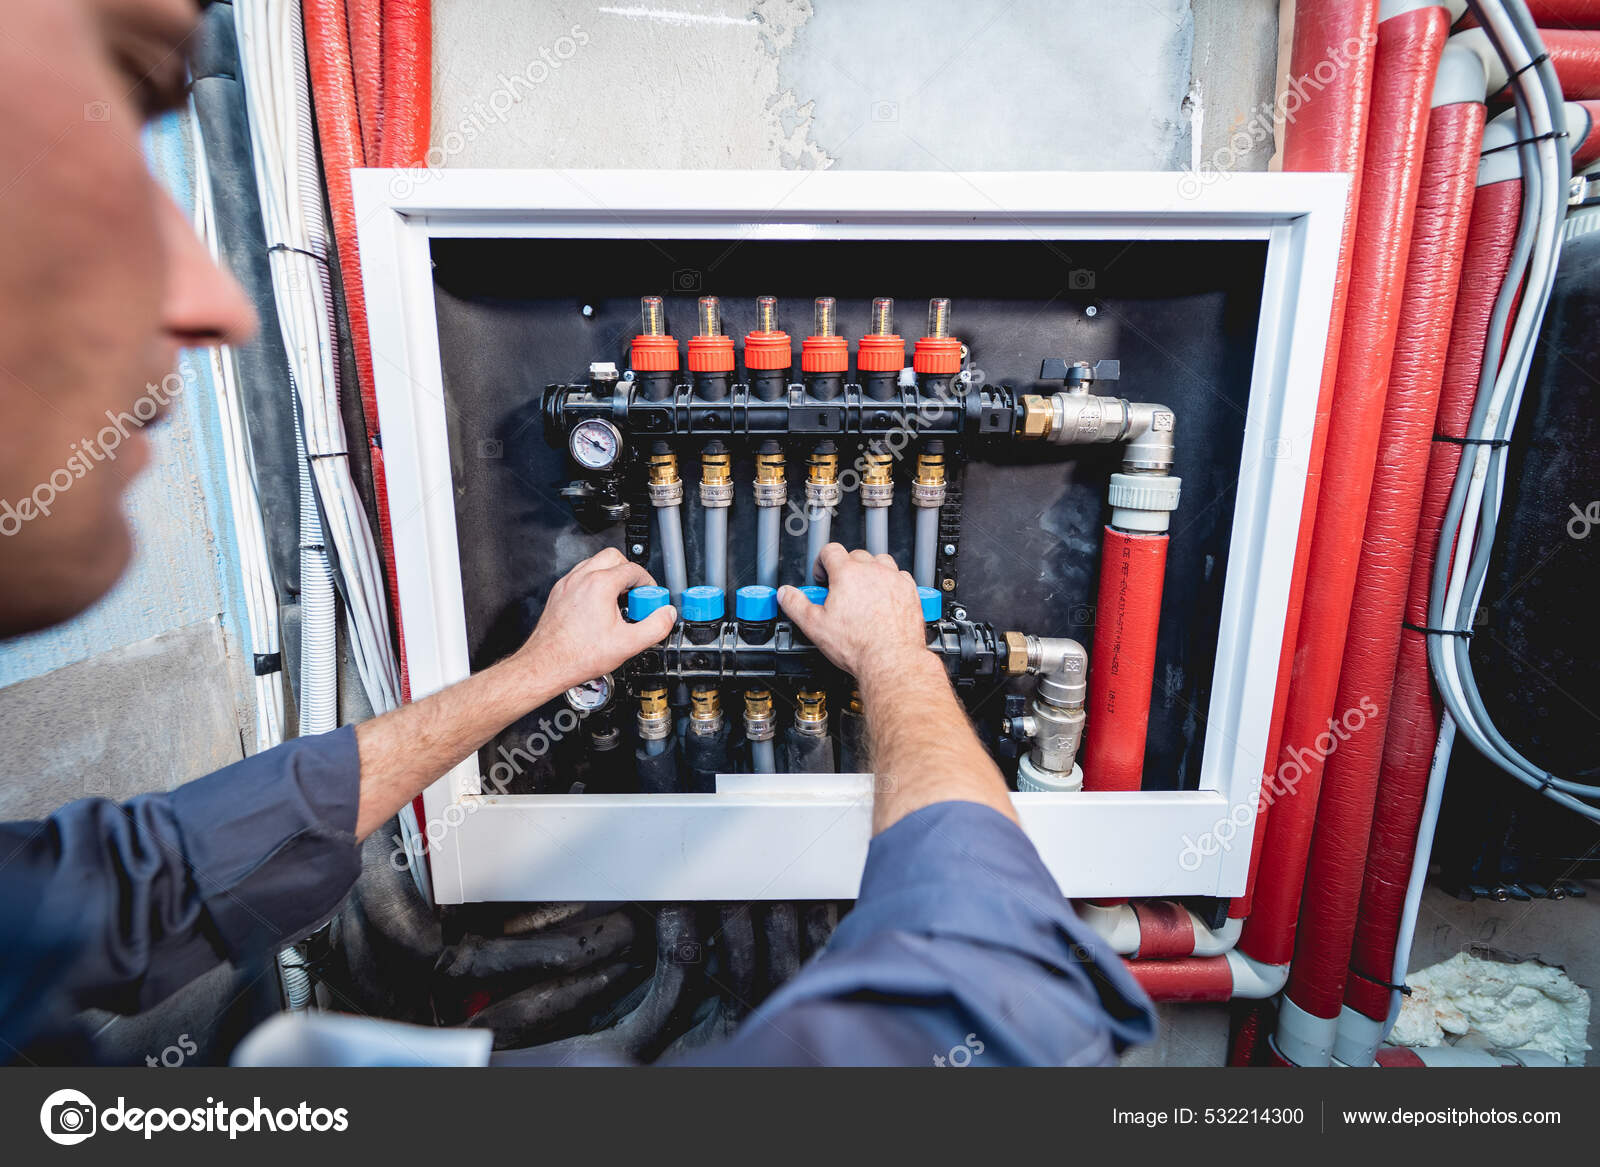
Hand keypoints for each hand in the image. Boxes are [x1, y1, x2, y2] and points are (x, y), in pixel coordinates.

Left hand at [512, 548, 675, 695]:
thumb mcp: (628, 644)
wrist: (546, 664)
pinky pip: (581, 577)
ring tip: (618, 602)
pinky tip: (600, 607)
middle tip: (635, 596)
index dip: (648, 584)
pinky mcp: (559, 593)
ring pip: (595, 564)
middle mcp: (581, 578)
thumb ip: (655, 627)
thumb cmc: (577, 655)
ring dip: (611, 577)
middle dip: (629, 574)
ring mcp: (568, 584)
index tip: (650, 600)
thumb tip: (666, 615)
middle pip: (614, 557)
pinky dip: (594, 584)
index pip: (633, 570)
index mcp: (600, 584)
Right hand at [777, 543, 928, 679]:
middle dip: (845, 568)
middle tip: (840, 590)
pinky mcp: (910, 591)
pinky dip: (891, 582)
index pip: (830, 551)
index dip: (822, 562)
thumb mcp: (814, 626)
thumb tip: (786, 594)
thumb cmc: (858, 645)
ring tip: (863, 590)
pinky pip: (900, 575)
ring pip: (880, 561)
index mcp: (847, 574)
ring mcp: (894, 579)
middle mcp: (872, 571)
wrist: (890, 660)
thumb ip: (796, 605)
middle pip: (855, 555)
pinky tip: (884, 597)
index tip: (822, 578)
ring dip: (870, 571)